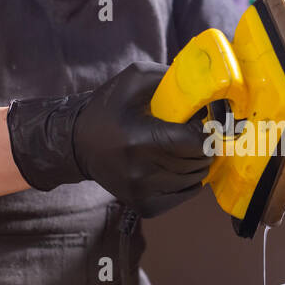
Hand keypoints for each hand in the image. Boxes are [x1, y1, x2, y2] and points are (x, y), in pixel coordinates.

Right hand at [71, 63, 210, 216]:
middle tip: (191, 134)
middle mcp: (141, 171)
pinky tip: (174, 166)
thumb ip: (172, 79)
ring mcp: (143, 192)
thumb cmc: (109, 108)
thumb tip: (207, 89)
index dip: (204, 130)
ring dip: (196, 162)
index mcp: (139, 139)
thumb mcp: (135, 79)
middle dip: (202, 145)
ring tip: (181, 148)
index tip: (197, 122)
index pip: (196, 142)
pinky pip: (185, 195)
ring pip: (196, 179)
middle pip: (199, 161)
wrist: (77, 144)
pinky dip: (188, 181)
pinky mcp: (144, 206)